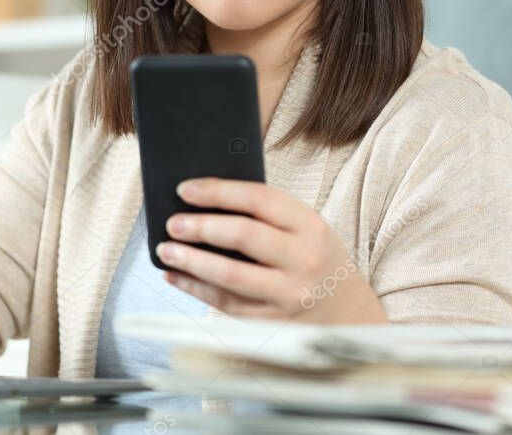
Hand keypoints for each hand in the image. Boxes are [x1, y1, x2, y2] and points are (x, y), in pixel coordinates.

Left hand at [156, 178, 387, 323]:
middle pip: (243, 236)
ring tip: (165, 249)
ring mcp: (289, 295)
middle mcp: (304, 260)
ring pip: (230, 275)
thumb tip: (201, 202)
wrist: (345, 312)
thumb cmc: (312, 258)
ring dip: (191, 261)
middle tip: (172, 223)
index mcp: (311, 226)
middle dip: (200, 227)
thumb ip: (265, 214)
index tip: (185, 189)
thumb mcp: (305, 229)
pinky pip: (225, 304)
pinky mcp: (273, 322)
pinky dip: (195, 288)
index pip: (259, 199)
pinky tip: (176, 275)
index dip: (217, 191)